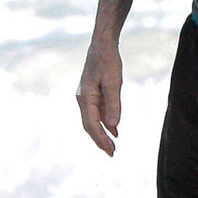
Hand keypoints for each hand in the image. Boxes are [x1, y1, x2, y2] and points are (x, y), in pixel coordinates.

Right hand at [77, 39, 121, 155]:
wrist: (102, 44)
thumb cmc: (108, 61)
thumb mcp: (114, 82)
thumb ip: (113, 104)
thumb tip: (114, 125)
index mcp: (85, 98)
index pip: (92, 124)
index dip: (101, 139)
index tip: (111, 150)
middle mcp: (83, 99)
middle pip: (90, 125)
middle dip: (100, 140)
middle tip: (112, 154)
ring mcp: (87, 96)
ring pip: (94, 120)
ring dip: (103, 133)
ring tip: (113, 147)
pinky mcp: (93, 93)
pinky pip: (98, 112)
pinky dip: (105, 122)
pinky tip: (114, 130)